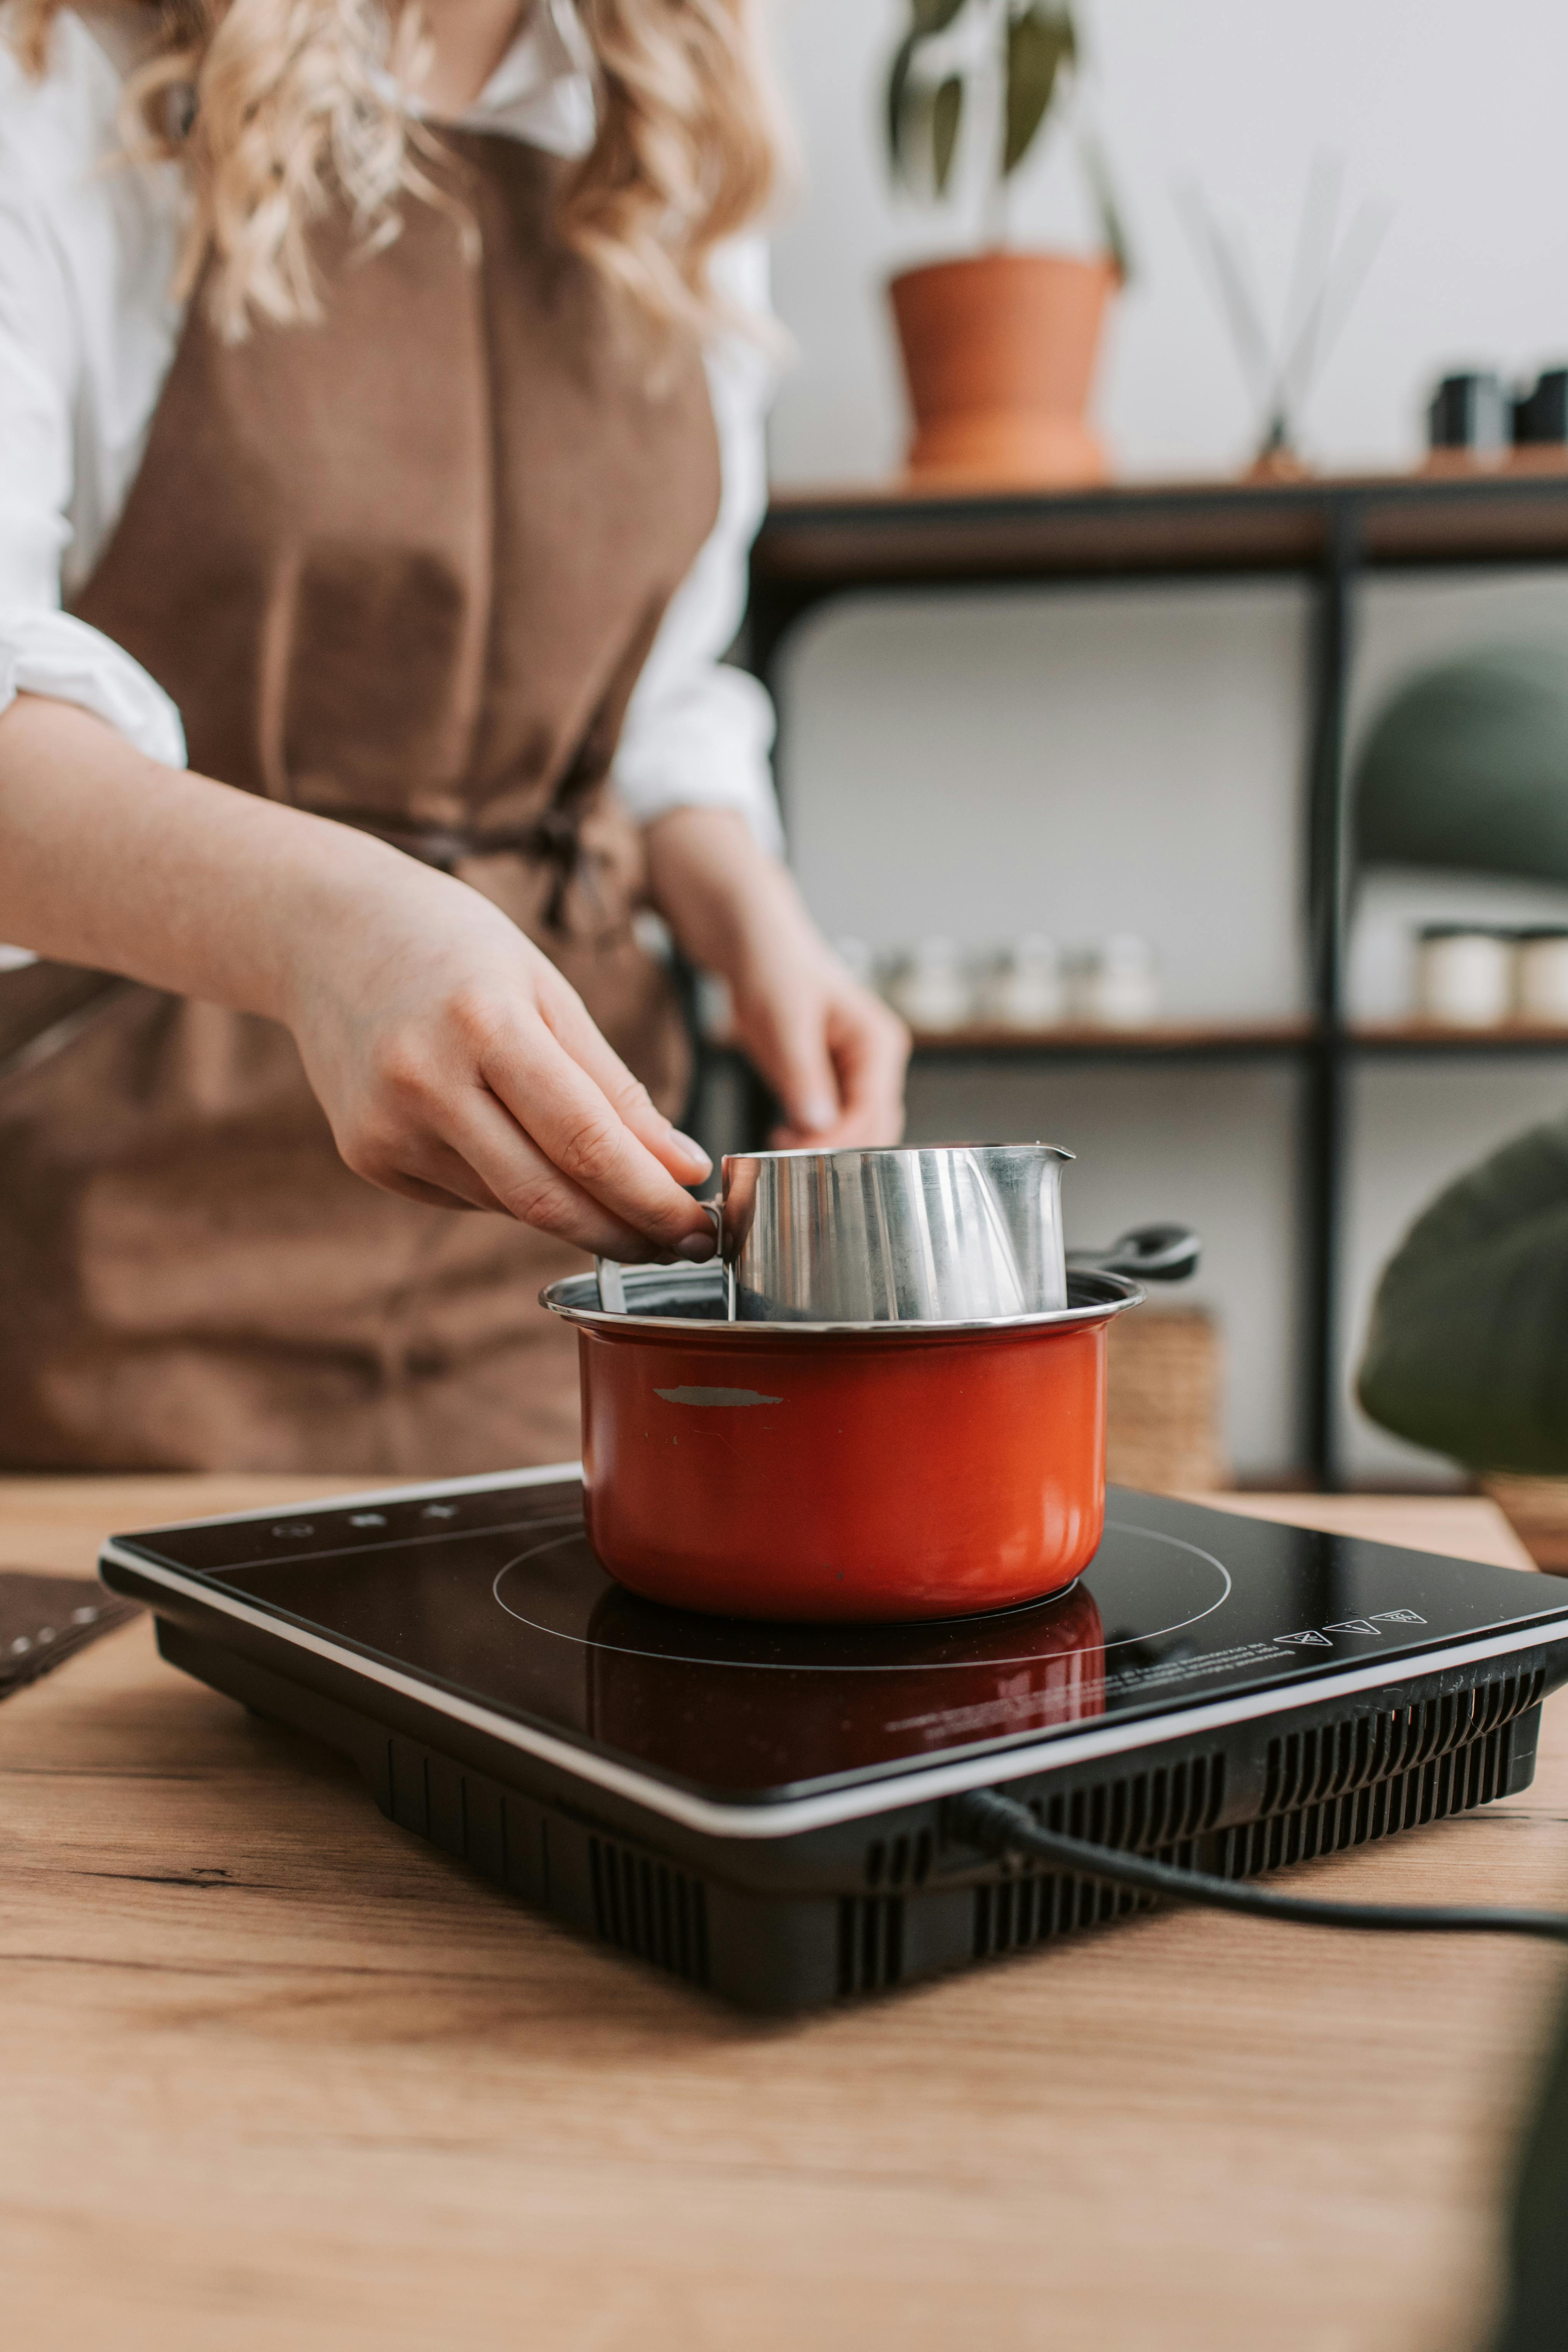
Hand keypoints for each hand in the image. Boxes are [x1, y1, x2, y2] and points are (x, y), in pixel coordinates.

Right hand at [285, 856, 715, 1259]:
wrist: (324, 932)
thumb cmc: (455, 949)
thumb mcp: (548, 991)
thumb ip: (615, 1087)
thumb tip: (681, 1169)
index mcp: (484, 1024)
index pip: (586, 1141)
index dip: (651, 1196)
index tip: (700, 1222)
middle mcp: (425, 1083)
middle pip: (546, 1197)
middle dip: (626, 1232)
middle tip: (683, 1244)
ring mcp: (387, 1128)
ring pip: (510, 1205)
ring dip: (577, 1215)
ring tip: (622, 1200)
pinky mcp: (366, 1156)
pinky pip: (467, 1197)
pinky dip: (514, 1191)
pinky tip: (522, 1154)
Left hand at [644, 808, 910, 1148]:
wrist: (748, 938)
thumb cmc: (771, 961)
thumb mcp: (783, 1015)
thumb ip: (803, 1070)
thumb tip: (819, 1122)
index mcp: (879, 1043)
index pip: (874, 1111)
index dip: (842, 1143)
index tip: (804, 1160)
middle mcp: (874, 1063)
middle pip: (872, 1131)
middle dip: (836, 1154)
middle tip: (788, 1168)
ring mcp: (852, 1075)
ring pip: (852, 1133)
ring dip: (823, 1151)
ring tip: (781, 1156)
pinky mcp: (826, 1083)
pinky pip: (828, 1125)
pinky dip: (810, 1140)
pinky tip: (780, 1141)